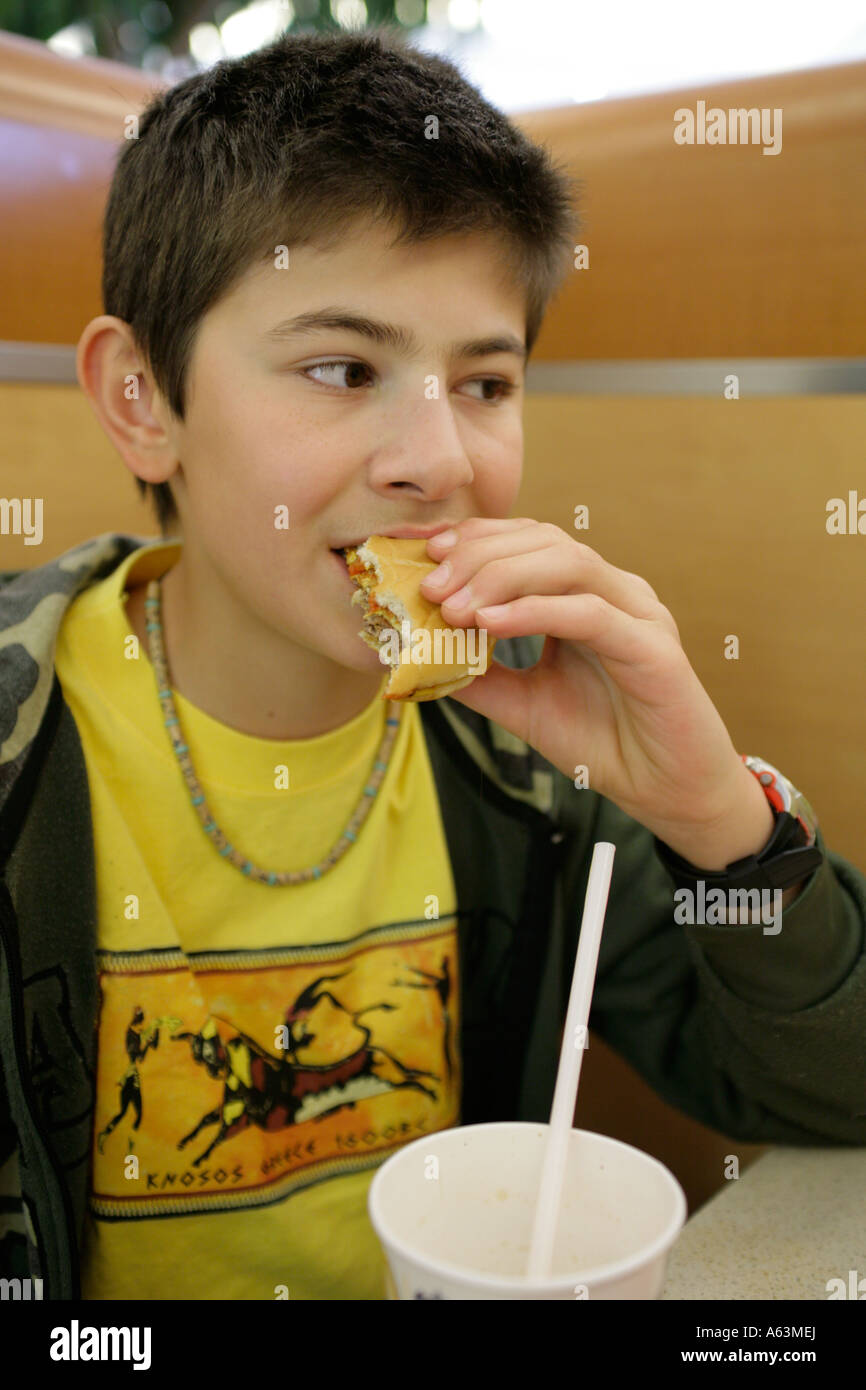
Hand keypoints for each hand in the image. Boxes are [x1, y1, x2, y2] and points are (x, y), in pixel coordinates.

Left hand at [421, 517, 766, 863]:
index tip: (424, 553)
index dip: (475, 538)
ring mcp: (638, 614)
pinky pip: (590, 614)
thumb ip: (478, 675)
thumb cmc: (605, 742)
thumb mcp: (524, 705)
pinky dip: (535, 611)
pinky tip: (491, 623)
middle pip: (543, 540)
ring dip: (502, 577)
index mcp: (586, 595)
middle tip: (430, 585)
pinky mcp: (654, 649)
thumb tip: (417, 655)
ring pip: (568, 564)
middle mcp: (615, 592)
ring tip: (454, 605)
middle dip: (479, 555)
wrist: (666, 793)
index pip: (528, 541)